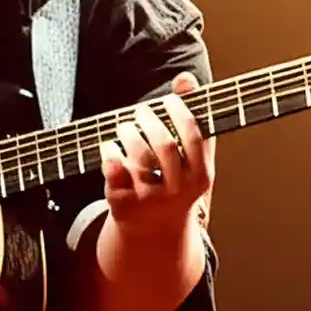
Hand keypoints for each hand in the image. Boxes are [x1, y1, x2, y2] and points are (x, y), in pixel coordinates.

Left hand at [99, 72, 214, 235]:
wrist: (155, 232)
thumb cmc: (175, 182)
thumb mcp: (190, 157)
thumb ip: (190, 116)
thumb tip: (186, 78)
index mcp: (201, 176)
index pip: (193, 135)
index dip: (178, 110)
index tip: (167, 101)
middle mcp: (178, 190)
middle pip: (164, 144)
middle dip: (149, 120)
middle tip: (141, 111)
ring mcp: (151, 199)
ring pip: (138, 157)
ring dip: (128, 133)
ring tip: (124, 127)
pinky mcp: (125, 204)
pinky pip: (114, 173)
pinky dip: (109, 154)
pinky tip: (109, 147)